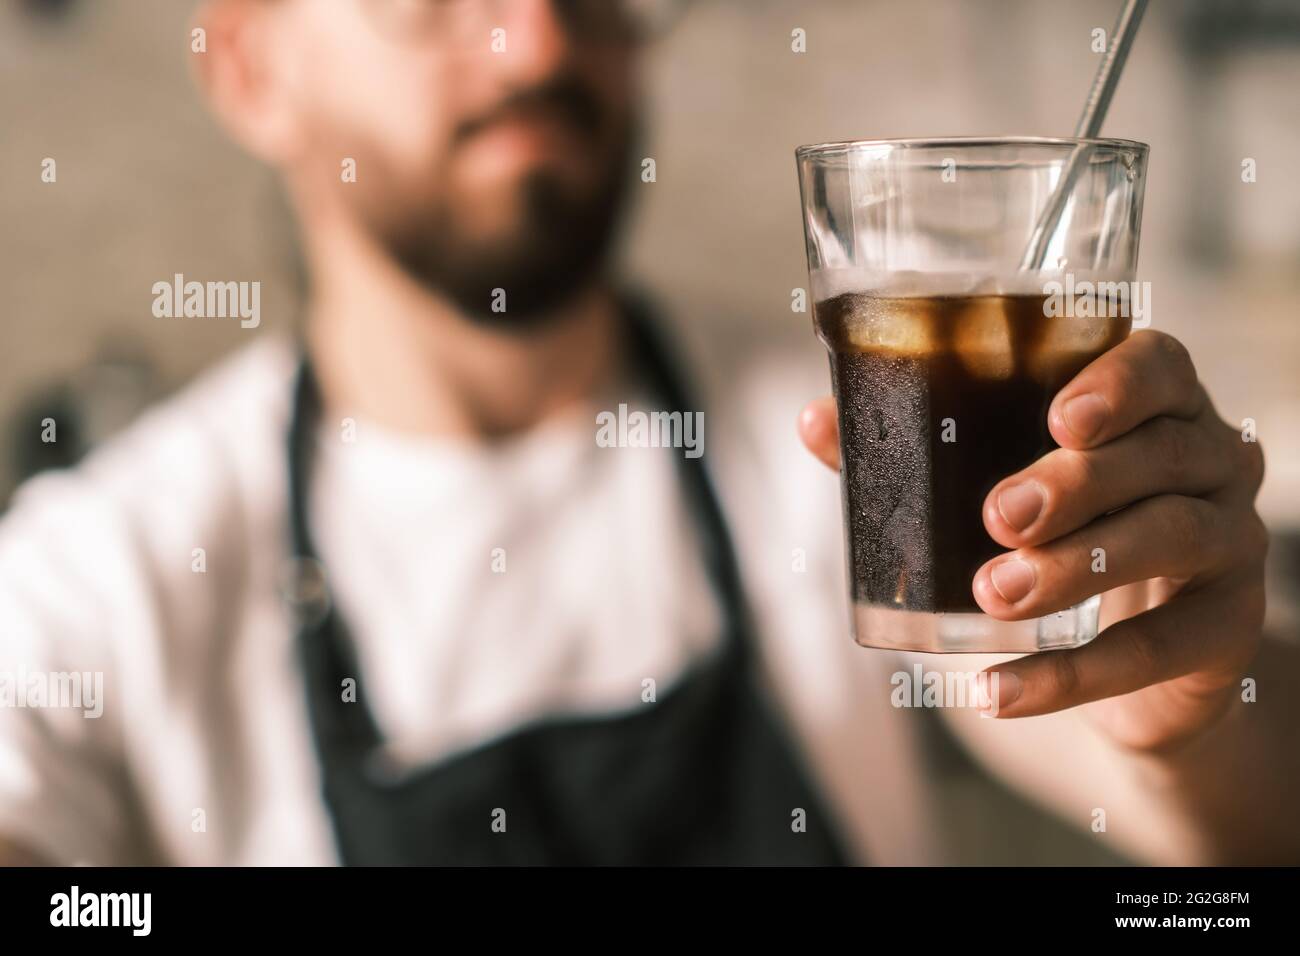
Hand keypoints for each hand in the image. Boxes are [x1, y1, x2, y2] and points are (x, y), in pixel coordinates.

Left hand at [799, 331, 1267, 752]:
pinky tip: (1000, 691)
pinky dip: (1072, 675)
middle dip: (1076, 484)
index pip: (1159, 365)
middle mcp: (1210, 459)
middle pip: (1160, 454)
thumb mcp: (992, 484)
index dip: (1118, 385)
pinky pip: (1158, 650)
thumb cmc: (1057, 533)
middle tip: (997, 517)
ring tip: (993, 596)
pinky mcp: (1228, 628)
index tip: (1059, 418)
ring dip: (1075, 569)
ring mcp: (1232, 541)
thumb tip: (816, 419)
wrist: (1126, 657)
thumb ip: (911, 451)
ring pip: (1171, 537)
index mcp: (1154, 405)